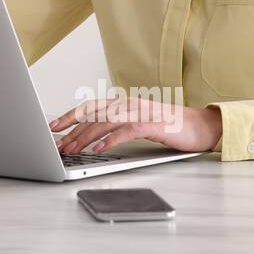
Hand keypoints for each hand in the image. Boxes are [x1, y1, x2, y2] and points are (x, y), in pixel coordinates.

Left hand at [50, 98, 221, 153]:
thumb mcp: (137, 124)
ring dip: (85, 137)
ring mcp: (140, 113)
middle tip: (56, 143)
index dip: (69, 116)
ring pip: (106, 122)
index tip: (52, 127)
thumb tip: (91, 139)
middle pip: (93, 114)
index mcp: (123, 104)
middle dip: (71, 129)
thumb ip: (117, 127)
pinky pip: (127, 131)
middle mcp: (128, 105)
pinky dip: (111, 140)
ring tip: (71, 149)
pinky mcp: (153, 124)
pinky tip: (98, 150)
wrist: (200, 126)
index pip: (90, 107)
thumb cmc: (168, 127)